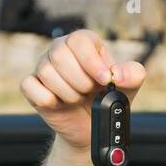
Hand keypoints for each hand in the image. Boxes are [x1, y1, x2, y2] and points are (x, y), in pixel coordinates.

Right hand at [20, 29, 145, 151]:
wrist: (91, 125)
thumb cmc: (107, 99)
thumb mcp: (129, 86)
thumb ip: (133, 74)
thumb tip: (118, 74)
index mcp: (83, 43)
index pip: (79, 39)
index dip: (91, 61)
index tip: (105, 80)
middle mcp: (60, 50)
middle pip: (59, 54)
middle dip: (80, 81)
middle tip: (90, 93)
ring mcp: (43, 68)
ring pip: (46, 72)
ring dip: (68, 93)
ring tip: (78, 98)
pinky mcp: (32, 86)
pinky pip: (31, 87)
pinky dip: (49, 100)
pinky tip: (60, 103)